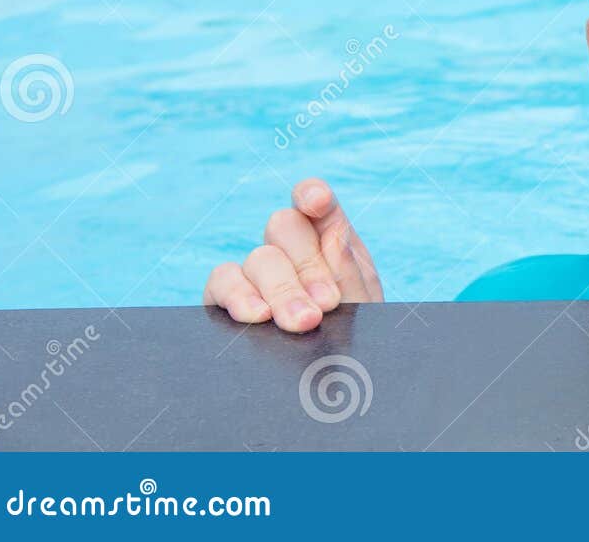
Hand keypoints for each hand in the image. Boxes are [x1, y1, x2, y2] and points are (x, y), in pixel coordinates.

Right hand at [203, 178, 383, 332]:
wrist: (329, 393)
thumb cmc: (352, 342)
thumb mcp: (366, 308)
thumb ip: (352, 275)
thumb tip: (335, 240)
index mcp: (331, 242)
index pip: (317, 202)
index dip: (313, 194)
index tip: (317, 203)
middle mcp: (291, 251)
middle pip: (285, 226)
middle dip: (308, 266)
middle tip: (326, 305)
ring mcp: (257, 273)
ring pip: (260, 257)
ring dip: (282, 290)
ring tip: (303, 323)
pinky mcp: (226, 298)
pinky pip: (222, 280)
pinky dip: (239, 295)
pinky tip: (258, 317)